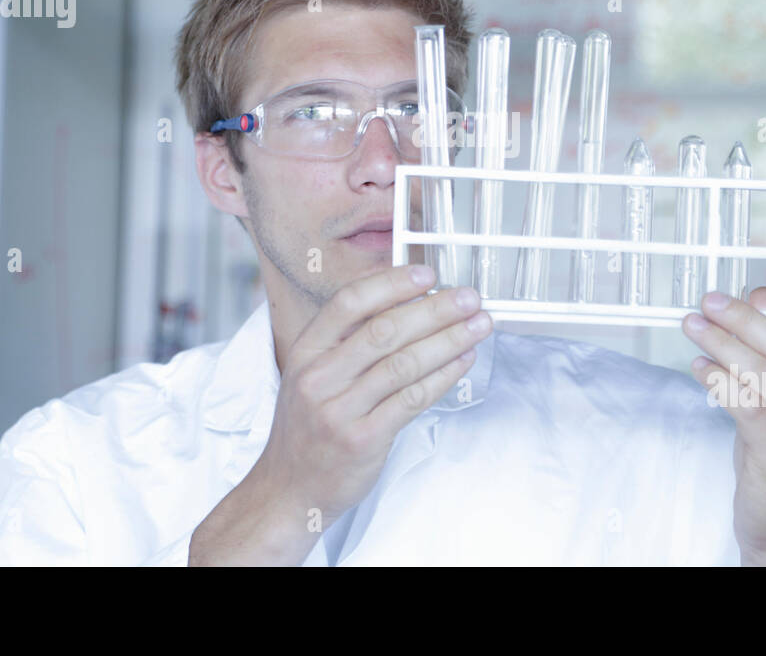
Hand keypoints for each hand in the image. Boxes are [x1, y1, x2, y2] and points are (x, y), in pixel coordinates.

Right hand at [192, 263, 490, 564]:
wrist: (288, 490)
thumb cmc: (308, 429)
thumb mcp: (311, 376)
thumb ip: (348, 343)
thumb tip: (405, 304)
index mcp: (306, 351)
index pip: (350, 303)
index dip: (392, 284)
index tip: (427, 274)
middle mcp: (319, 377)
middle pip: (384, 330)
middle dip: (434, 309)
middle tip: (468, 298)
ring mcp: (339, 410)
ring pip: (404, 363)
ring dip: (448, 340)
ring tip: (477, 327)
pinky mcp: (363, 439)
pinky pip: (411, 399)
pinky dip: (443, 377)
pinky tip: (462, 362)